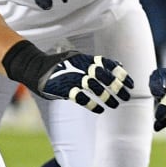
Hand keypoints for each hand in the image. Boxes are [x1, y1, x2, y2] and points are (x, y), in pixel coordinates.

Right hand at [3, 41, 132, 112]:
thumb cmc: (59, 64)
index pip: (107, 64)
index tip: (131, 83)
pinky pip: (81, 98)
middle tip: (127, 96)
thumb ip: (96, 62)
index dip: (120, 74)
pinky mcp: (63, 89)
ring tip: (115, 105)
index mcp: (84, 58)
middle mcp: (80, 67)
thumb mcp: (77, 57)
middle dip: (117, 87)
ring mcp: (72, 77)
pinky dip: (91, 104)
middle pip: (103, 76)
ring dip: (107, 97)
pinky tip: (99, 109)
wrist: (34, 68)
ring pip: (94, 87)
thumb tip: (119, 65)